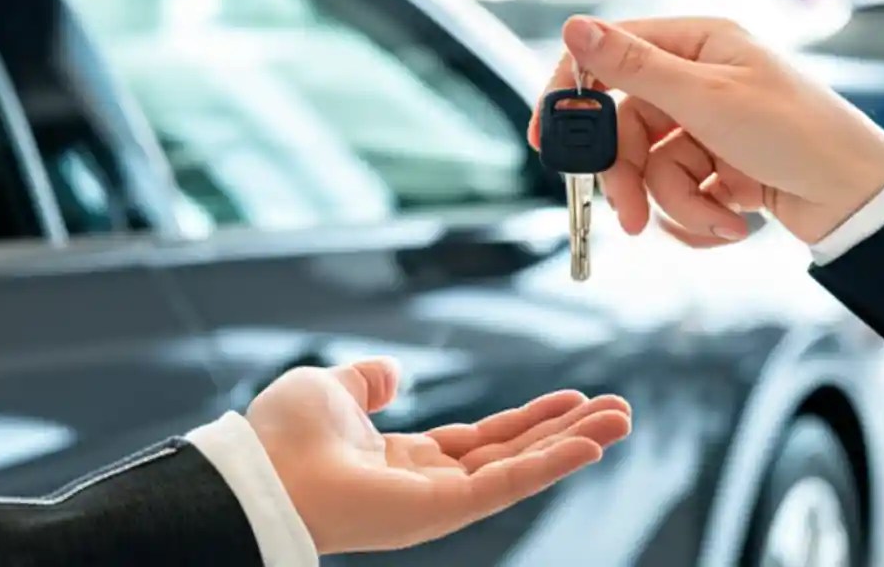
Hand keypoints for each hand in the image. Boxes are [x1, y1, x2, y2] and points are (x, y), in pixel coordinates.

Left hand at [245, 358, 631, 554]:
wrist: (262, 468)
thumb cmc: (282, 437)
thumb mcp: (331, 389)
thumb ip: (366, 382)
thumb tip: (391, 374)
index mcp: (405, 459)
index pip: (483, 440)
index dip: (528, 419)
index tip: (572, 398)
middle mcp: (431, 483)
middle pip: (516, 454)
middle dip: (568, 432)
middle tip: (619, 413)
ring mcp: (442, 500)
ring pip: (523, 469)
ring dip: (576, 444)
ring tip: (622, 422)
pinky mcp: (446, 509)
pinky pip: (510, 485)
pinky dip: (554, 464)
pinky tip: (591, 445)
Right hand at [527, 16, 883, 245]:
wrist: (860, 201)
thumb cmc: (799, 134)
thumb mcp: (708, 98)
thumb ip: (635, 68)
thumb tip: (574, 29)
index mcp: (697, 43)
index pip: (611, 54)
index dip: (574, 94)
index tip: (548, 136)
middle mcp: (700, 80)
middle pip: (626, 127)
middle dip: (630, 177)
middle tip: (628, 215)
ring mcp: (710, 128)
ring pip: (652, 170)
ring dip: (679, 204)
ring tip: (720, 217)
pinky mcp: (721, 171)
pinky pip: (679, 196)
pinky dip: (700, 217)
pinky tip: (735, 223)